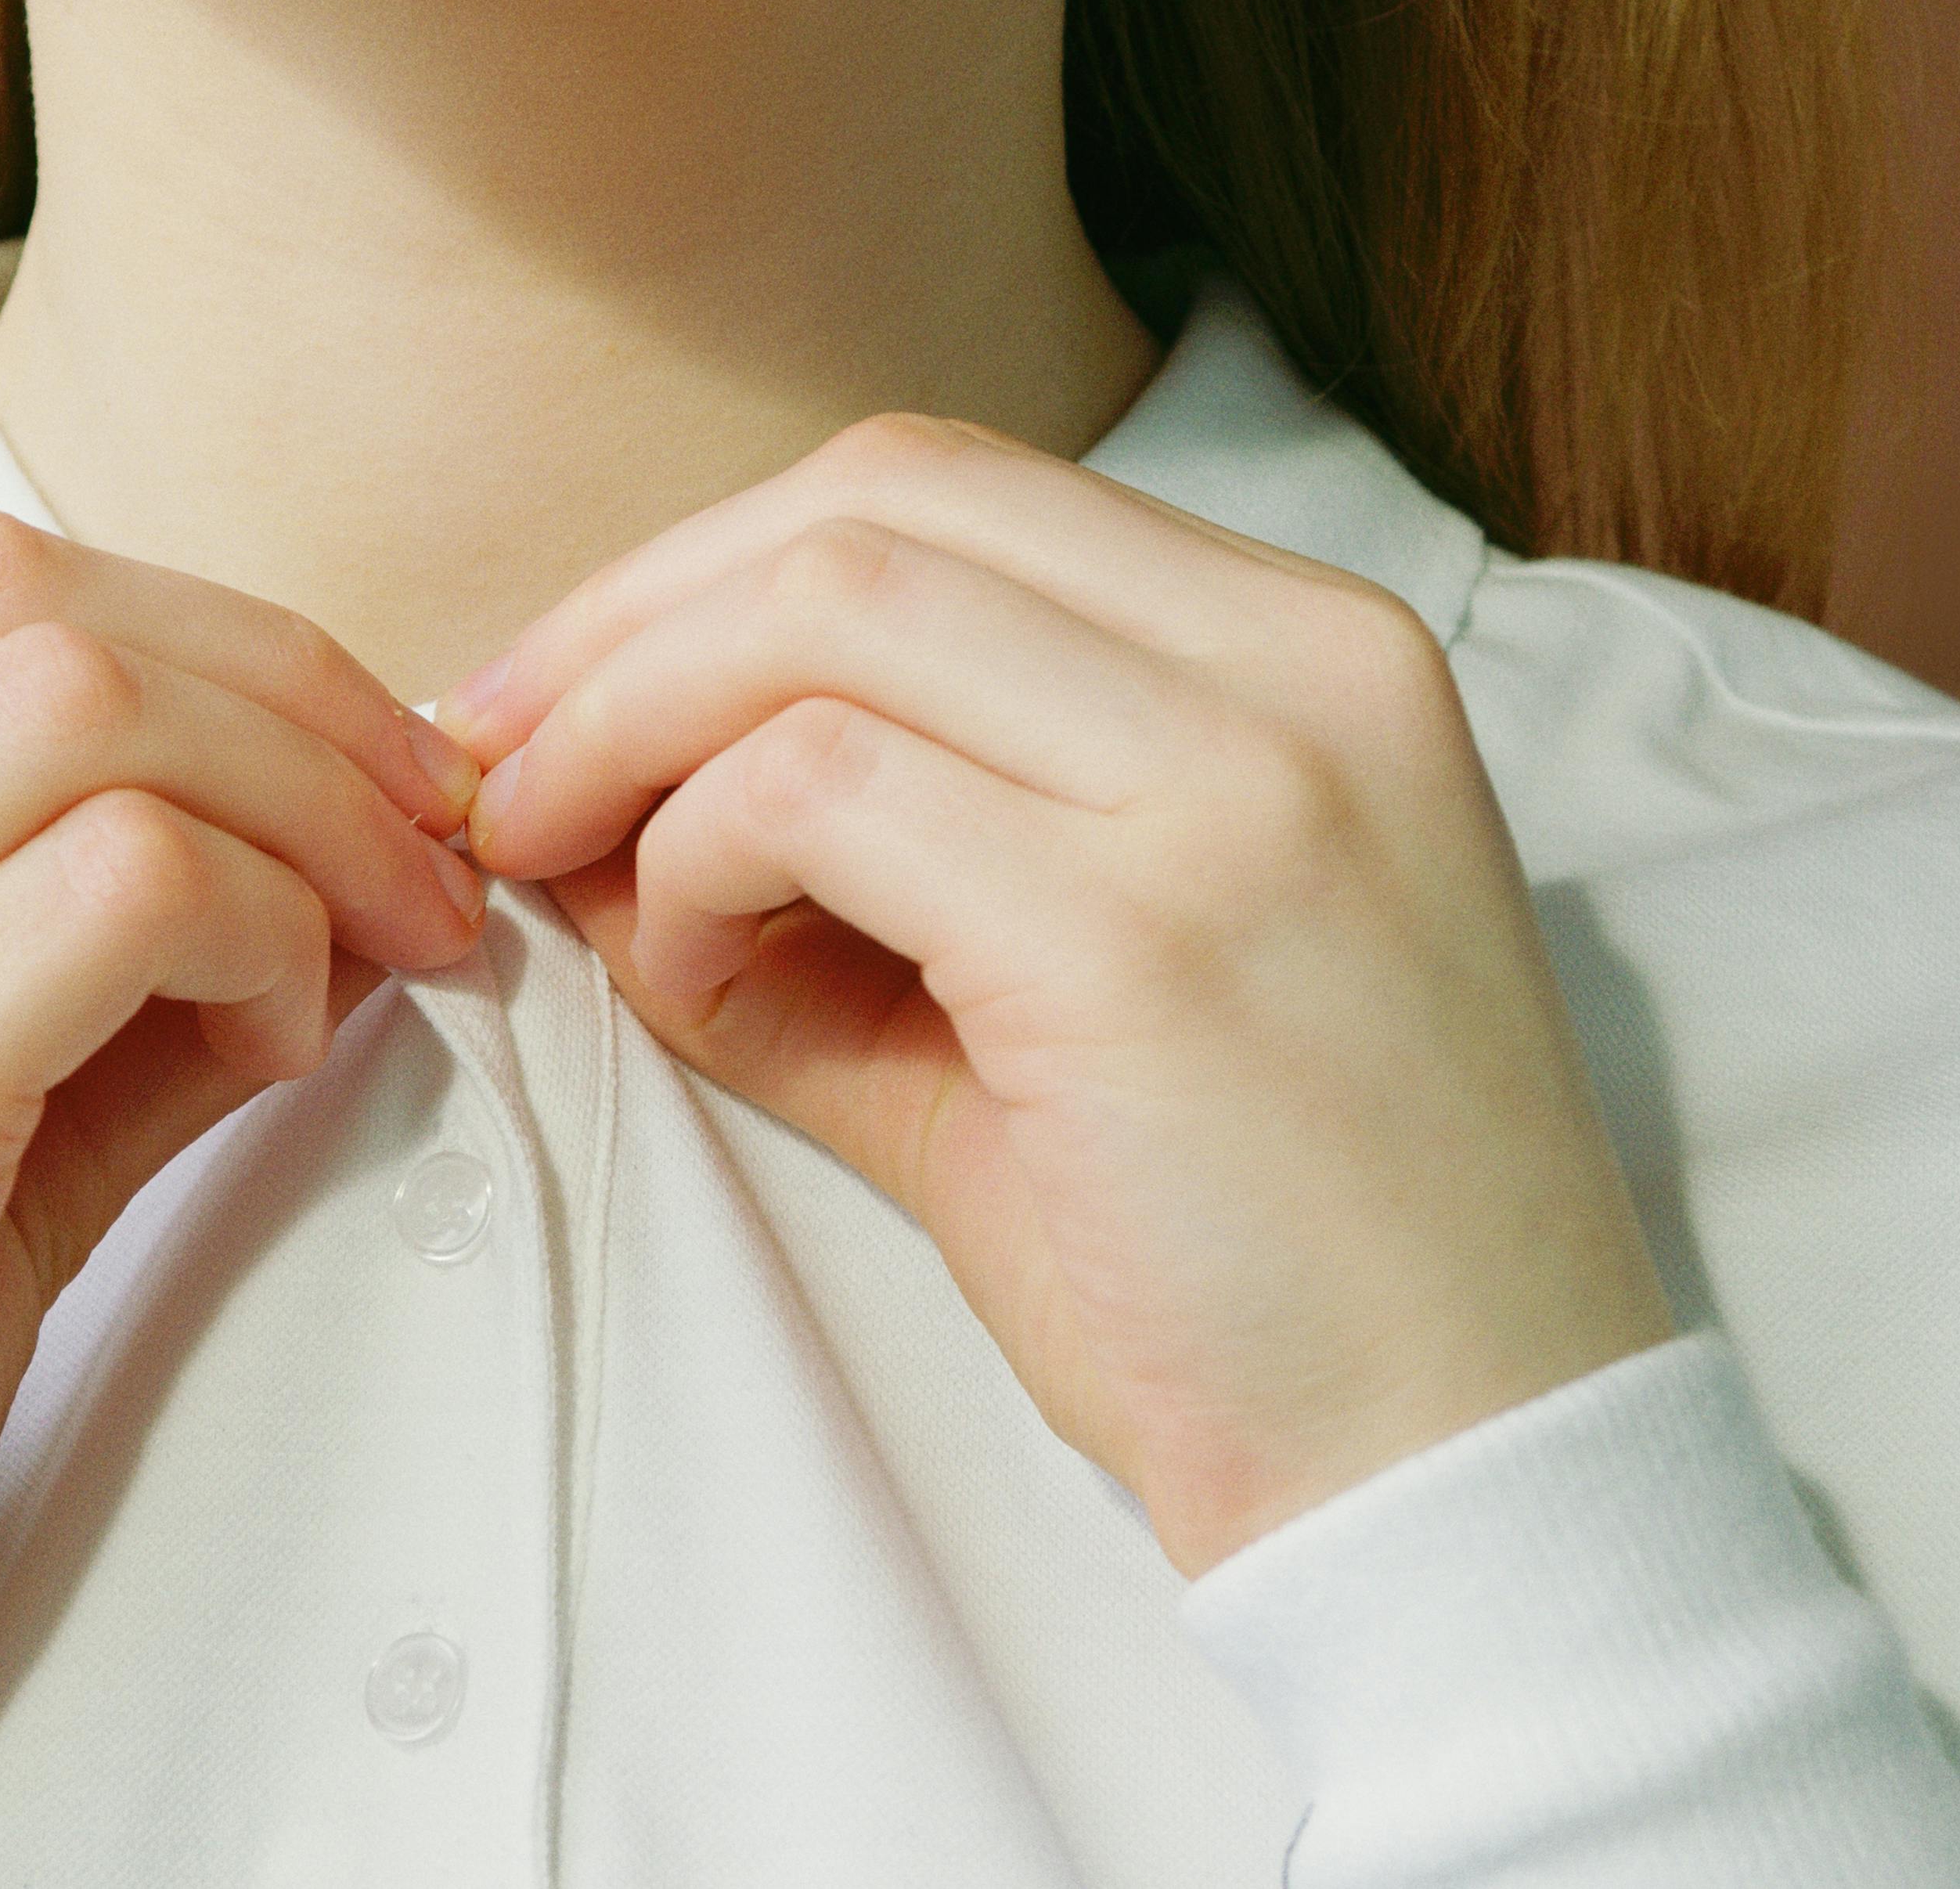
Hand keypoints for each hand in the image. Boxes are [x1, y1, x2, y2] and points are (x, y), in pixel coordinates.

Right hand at [0, 508, 491, 1809]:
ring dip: (293, 806)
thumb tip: (321, 841)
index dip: (185, 632)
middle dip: (278, 688)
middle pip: (11, 597)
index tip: (343, 764)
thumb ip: (32, 951)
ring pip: (79, 706)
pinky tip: (270, 1058)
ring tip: (361, 956)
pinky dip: (256, 936)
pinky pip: (118, 893)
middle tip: (422, 838)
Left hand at [432, 414, 1674, 1577]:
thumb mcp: (1058, 992)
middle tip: (498, 761)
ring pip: (825, 615)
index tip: (567, 690)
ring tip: (573, 875)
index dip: (713, 569)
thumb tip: (572, 796)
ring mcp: (1238, 787)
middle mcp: (1301, 670)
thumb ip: (837, 871)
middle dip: (631, 622)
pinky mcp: (1141, 934)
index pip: (948, 490)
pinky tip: (692, 979)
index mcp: (1313, 651)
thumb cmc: (1259, 1258)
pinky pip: (816, 788)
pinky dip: (692, 865)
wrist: (1461, 1469)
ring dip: (632, 733)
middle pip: (870, 509)